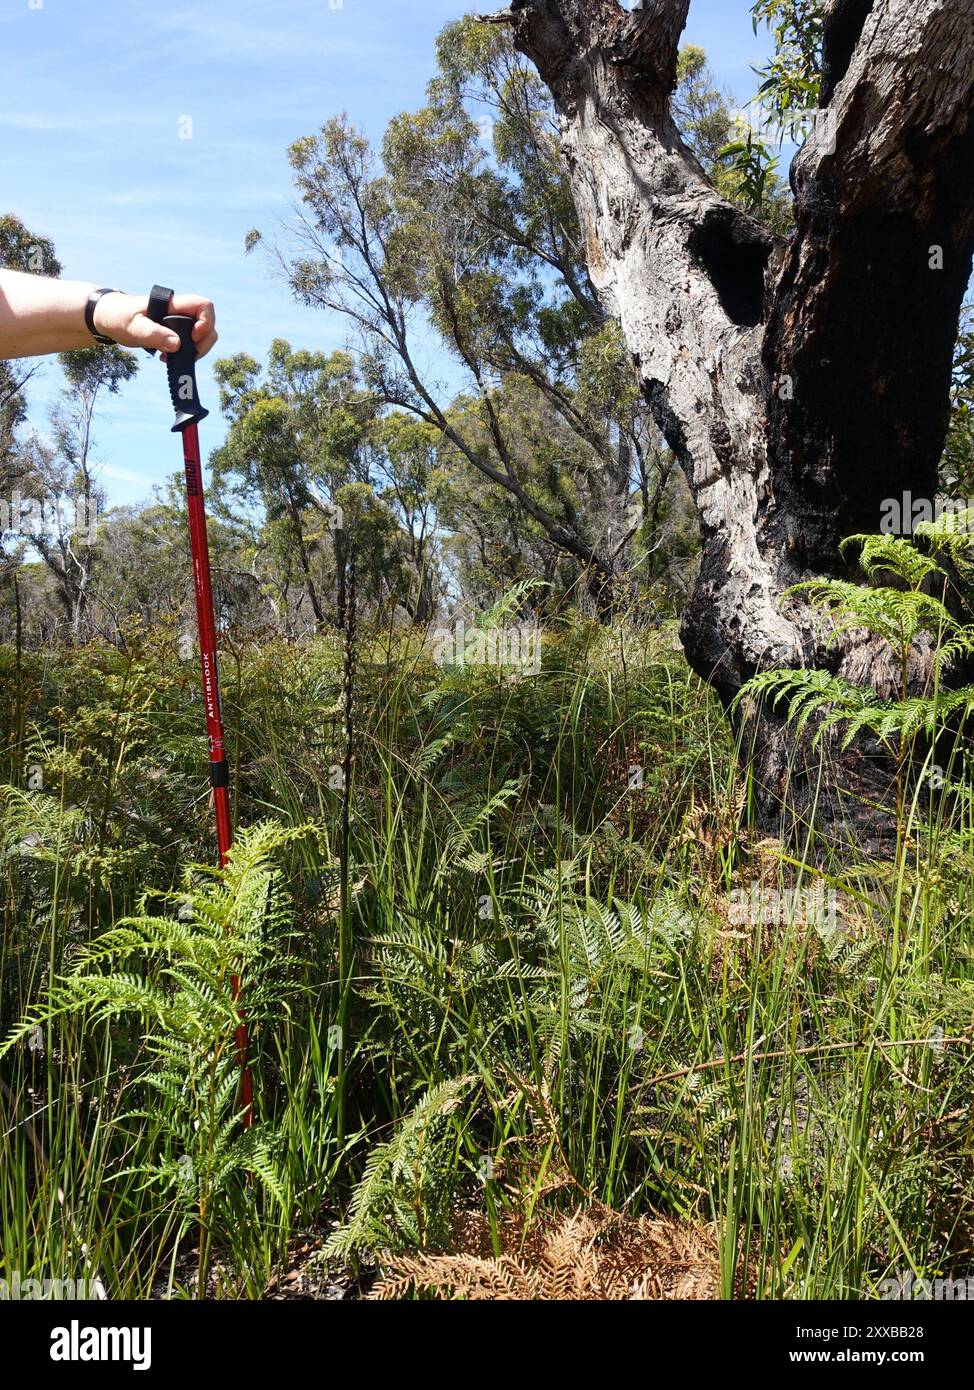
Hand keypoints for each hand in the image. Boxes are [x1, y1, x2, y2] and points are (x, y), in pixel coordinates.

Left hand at [92, 291, 217, 357]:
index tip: (192, 336)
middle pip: (207, 324)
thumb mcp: (133, 327)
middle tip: (186, 355)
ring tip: (172, 358)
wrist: (106, 317)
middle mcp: (179, 312)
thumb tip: (177, 345)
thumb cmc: (117, 317)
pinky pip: (190, 342)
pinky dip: (185, 353)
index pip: (204, 306)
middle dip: (202, 343)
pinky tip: (167, 357)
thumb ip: (154, 335)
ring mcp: (177, 322)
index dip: (206, 322)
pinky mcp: (173, 332)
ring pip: (202, 335)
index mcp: (172, 305)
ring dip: (194, 350)